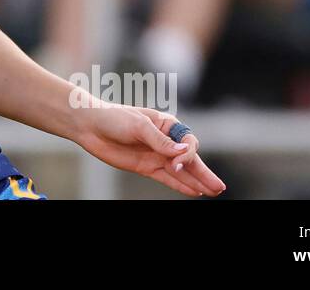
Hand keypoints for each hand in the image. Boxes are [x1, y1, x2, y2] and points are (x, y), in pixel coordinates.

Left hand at [70, 101, 225, 197]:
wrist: (90, 126)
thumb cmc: (114, 118)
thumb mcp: (138, 125)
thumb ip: (159, 141)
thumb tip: (181, 152)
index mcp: (166, 124)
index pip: (187, 141)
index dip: (188, 153)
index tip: (178, 161)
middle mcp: (165, 141)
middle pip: (190, 158)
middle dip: (204, 172)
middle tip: (219, 187)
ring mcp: (156, 155)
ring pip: (181, 171)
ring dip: (197, 181)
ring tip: (213, 192)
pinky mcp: (146, 167)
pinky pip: (167, 178)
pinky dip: (181, 185)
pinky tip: (194, 192)